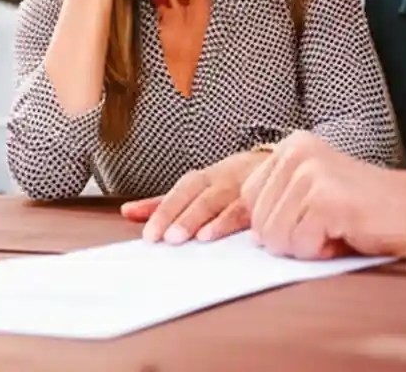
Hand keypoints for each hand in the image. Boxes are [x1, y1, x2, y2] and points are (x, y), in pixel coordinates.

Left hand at [120, 151, 266, 243]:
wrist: (278, 166)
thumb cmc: (229, 182)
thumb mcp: (195, 188)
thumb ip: (163, 203)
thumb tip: (127, 212)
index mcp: (205, 179)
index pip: (182, 192)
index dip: (165, 212)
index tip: (150, 235)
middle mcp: (226, 183)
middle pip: (205, 198)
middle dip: (188, 217)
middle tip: (171, 238)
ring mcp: (251, 192)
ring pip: (234, 205)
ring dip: (219, 221)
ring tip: (203, 238)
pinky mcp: (273, 205)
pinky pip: (267, 213)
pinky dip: (259, 224)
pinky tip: (252, 239)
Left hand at [239, 130, 405, 258]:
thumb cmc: (372, 209)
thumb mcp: (315, 195)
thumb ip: (280, 204)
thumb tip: (250, 235)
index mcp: (291, 147)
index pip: (248, 198)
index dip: (277, 223)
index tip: (314, 218)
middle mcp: (296, 152)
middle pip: (258, 221)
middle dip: (292, 238)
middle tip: (331, 226)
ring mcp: (310, 173)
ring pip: (274, 237)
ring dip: (308, 246)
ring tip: (339, 228)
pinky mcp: (325, 198)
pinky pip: (299, 244)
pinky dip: (323, 251)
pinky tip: (347, 233)